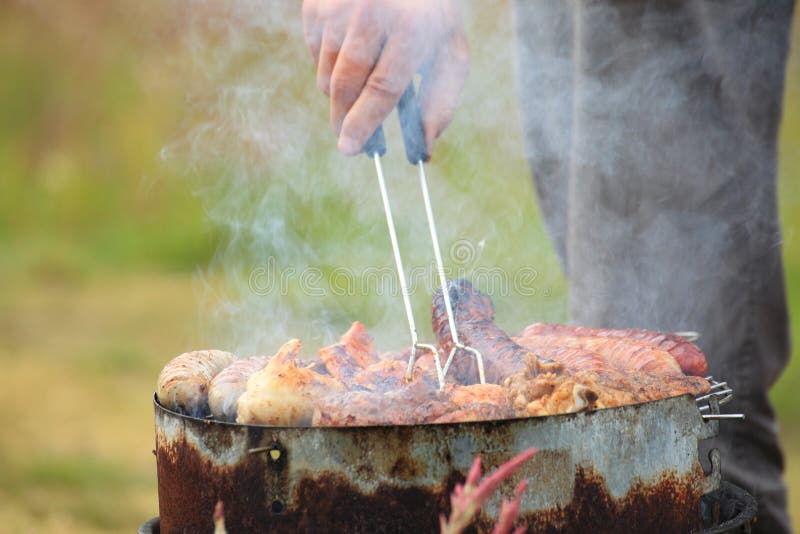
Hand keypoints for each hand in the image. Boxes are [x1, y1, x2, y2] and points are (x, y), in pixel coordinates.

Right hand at [303, 0, 468, 155]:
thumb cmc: (429, 17)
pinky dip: (330, 64)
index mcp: (411, 27)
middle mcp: (371, 13)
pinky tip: (352, 48)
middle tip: (349, 143)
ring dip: (341, 92)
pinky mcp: (316, 3)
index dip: (364, 123)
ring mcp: (338, 5)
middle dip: (344, 121)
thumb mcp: (449, 52)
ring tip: (363, 79)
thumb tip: (425, 151)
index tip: (351, 149)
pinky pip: (315, 54)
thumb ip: (440, 103)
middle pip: (346, 85)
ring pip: (326, 75)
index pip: (382, 87)